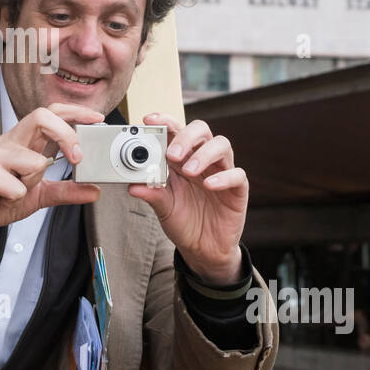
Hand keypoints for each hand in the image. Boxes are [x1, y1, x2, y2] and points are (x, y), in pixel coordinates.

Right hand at [0, 103, 104, 249]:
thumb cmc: (0, 200)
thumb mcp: (41, 195)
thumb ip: (67, 190)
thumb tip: (94, 190)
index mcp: (24, 142)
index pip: (51, 113)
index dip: (74, 111)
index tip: (97, 119)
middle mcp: (10, 141)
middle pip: (41, 116)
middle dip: (65, 135)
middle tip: (77, 158)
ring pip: (33, 160)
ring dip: (33, 182)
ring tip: (18, 192)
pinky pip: (17, 186)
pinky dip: (16, 197)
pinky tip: (4, 199)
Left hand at [127, 113, 247, 285]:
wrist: (203, 249)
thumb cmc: (183, 221)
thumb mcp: (163, 208)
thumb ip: (151, 194)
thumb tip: (131, 185)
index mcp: (181, 159)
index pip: (176, 131)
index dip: (165, 121)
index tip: (149, 120)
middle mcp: (202, 160)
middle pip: (201, 130)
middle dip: (185, 136)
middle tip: (172, 154)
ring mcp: (222, 171)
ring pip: (222, 145)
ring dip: (204, 154)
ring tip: (189, 171)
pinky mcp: (238, 189)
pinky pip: (237, 174)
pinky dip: (224, 177)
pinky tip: (209, 186)